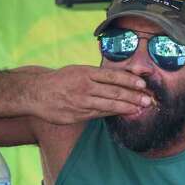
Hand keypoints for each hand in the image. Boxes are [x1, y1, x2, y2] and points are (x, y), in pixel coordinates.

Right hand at [34, 64, 149, 123]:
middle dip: (133, 95)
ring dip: (127, 106)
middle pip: (114, 91)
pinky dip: (113, 113)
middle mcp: (85, 86)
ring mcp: (81, 101)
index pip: (112, 76)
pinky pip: (99, 114)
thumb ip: (95, 75)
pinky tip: (123, 113)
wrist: (36, 93)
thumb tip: (118, 77)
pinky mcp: (78, 114)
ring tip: (140, 108)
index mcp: (85, 73)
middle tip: (148, 99)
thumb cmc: (59, 80)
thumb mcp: (76, 70)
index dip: (129, 79)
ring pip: (109, 104)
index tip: (143, 83)